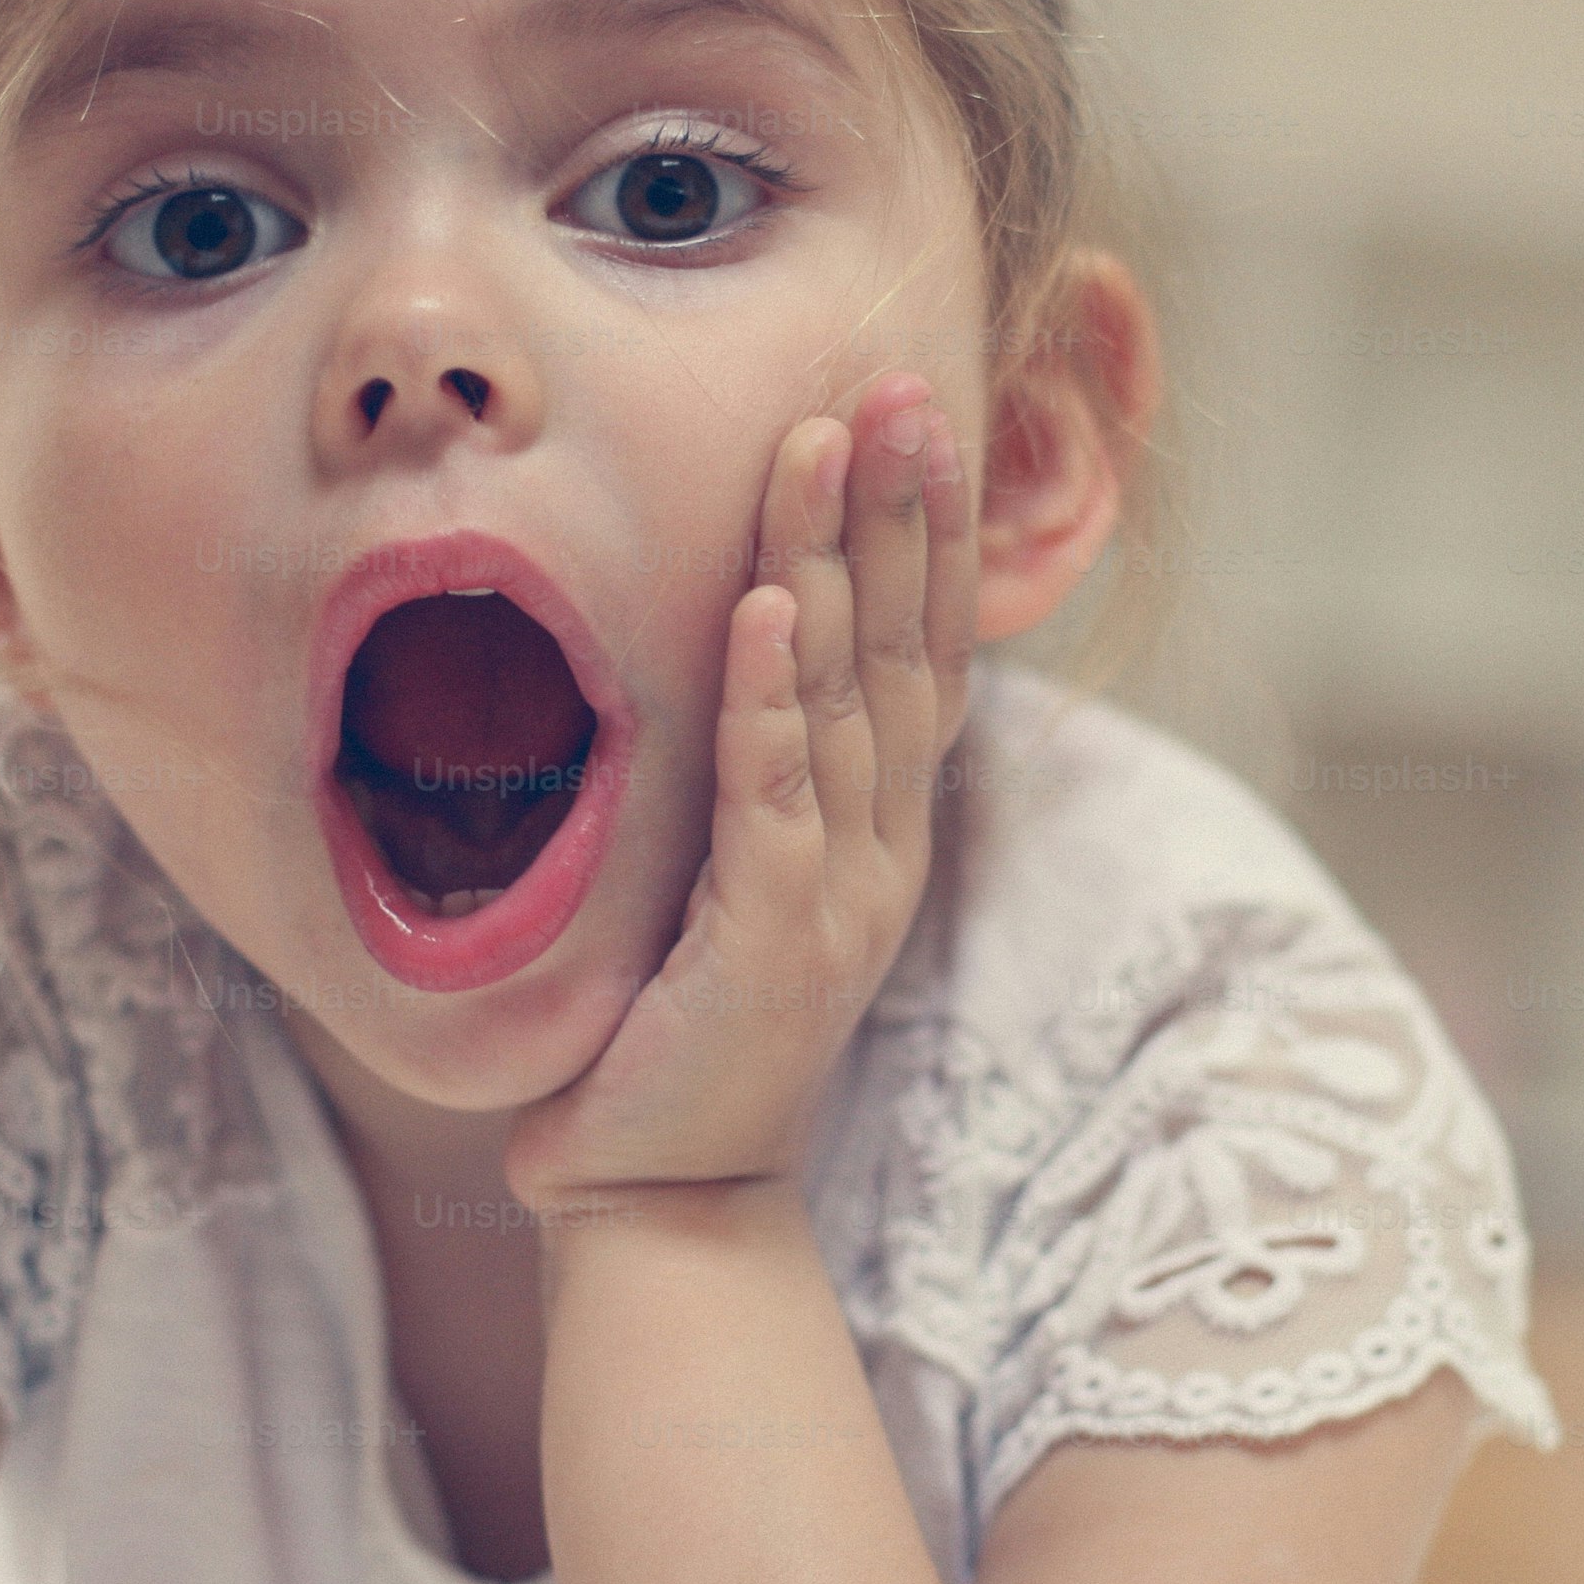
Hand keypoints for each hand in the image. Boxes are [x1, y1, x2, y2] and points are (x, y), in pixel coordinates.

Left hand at [505, 369, 974, 1212]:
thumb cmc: (679, 1034)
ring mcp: (838, 896)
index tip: (909, 412)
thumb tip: (747, 637)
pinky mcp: (771, 942)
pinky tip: (761, 607)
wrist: (661, 1199)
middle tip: (899, 384)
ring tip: (821, 447)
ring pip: (844, 698)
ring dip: (833, 563)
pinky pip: (775, 796)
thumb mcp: (739, 882)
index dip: (922, 531)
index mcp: (878, 827)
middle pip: (905, 647)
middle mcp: (881, 848)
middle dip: (901, 508)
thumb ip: (759, 775)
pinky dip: (768, 697)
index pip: (919, 649)